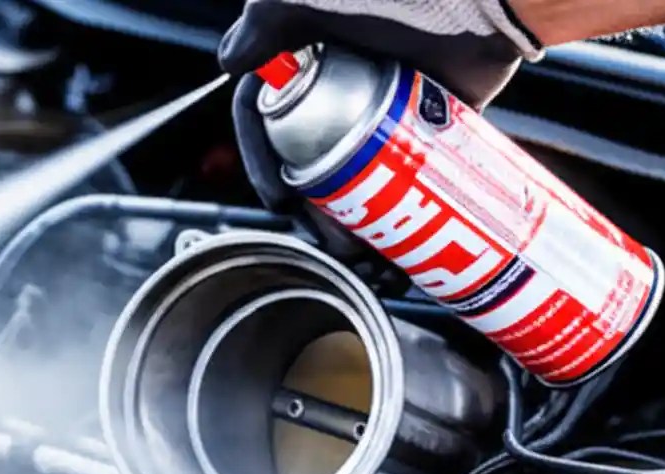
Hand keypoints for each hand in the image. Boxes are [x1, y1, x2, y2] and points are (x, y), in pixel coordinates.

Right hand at [220, 0, 540, 260]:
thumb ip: (264, 18)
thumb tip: (229, 63)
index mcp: (308, 55)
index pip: (269, 118)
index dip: (266, 163)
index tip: (281, 200)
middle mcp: (344, 81)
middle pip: (314, 161)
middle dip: (318, 215)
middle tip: (332, 243)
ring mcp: (389, 106)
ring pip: (362, 179)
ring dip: (358, 228)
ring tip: (368, 259)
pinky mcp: (435, 120)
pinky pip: (414, 176)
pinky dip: (409, 215)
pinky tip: (406, 246)